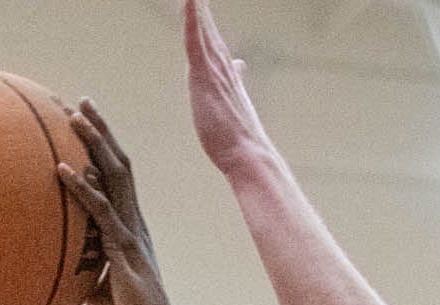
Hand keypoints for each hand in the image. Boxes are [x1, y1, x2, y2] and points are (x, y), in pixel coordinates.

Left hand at [60, 103, 177, 304]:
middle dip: (99, 130)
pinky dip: (80, 187)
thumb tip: (59, 266)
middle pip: (118, 163)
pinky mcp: (124, 249)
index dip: (102, 148)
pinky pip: (100, 211)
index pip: (116, 177)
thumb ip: (84, 269)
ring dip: (92, 143)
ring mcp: (130, 232)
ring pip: (114, 175)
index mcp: (129, 227)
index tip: (82, 124)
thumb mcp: (98, 289)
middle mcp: (133, 221)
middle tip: (78, 102)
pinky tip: (61, 169)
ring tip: (72, 116)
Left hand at [183, 0, 273, 177]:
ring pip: (200, 26)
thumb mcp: (232, 103)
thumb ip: (234, 80)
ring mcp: (214, 68)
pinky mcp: (205, 75)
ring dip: (195, 5)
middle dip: (198, 5)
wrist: (248, 154)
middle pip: (206, 26)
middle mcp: (221, 64)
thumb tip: (239, 65)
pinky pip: (195, 39)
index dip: (203, 17)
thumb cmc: (239, 138)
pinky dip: (191, 18)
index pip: (211, 38)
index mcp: (225, 71)